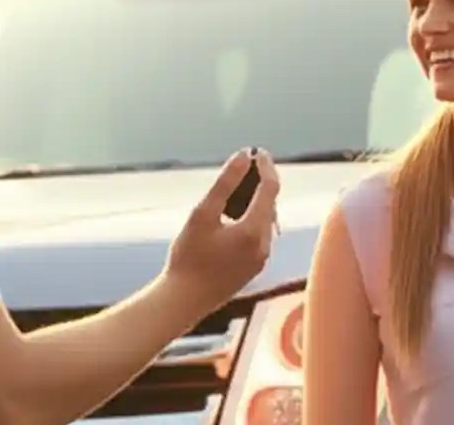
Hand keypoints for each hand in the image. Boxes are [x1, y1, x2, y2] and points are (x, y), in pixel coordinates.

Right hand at [164, 148, 280, 313]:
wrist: (183, 301)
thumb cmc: (188, 257)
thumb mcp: (202, 214)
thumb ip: (225, 183)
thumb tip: (243, 157)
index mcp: (254, 231)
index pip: (270, 188)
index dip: (265, 166)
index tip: (257, 151)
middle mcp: (264, 245)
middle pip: (270, 204)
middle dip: (262, 182)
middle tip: (250, 163)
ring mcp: (261, 259)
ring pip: (266, 220)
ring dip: (257, 201)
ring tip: (242, 184)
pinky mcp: (254, 268)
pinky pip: (260, 235)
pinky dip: (253, 219)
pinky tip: (236, 215)